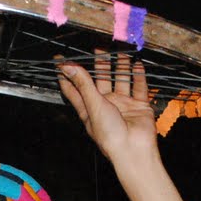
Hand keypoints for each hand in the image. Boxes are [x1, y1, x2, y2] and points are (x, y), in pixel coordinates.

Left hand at [56, 53, 161, 169]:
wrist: (134, 150)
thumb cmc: (110, 135)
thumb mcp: (93, 105)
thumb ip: (83, 84)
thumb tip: (67, 67)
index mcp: (89, 109)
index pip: (74, 89)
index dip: (67, 75)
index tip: (61, 61)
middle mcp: (105, 106)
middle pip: (100, 81)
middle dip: (99, 65)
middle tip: (98, 49)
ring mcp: (123, 105)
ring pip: (121, 81)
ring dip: (120, 67)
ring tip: (119, 52)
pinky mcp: (139, 106)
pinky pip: (139, 88)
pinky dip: (138, 76)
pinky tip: (137, 65)